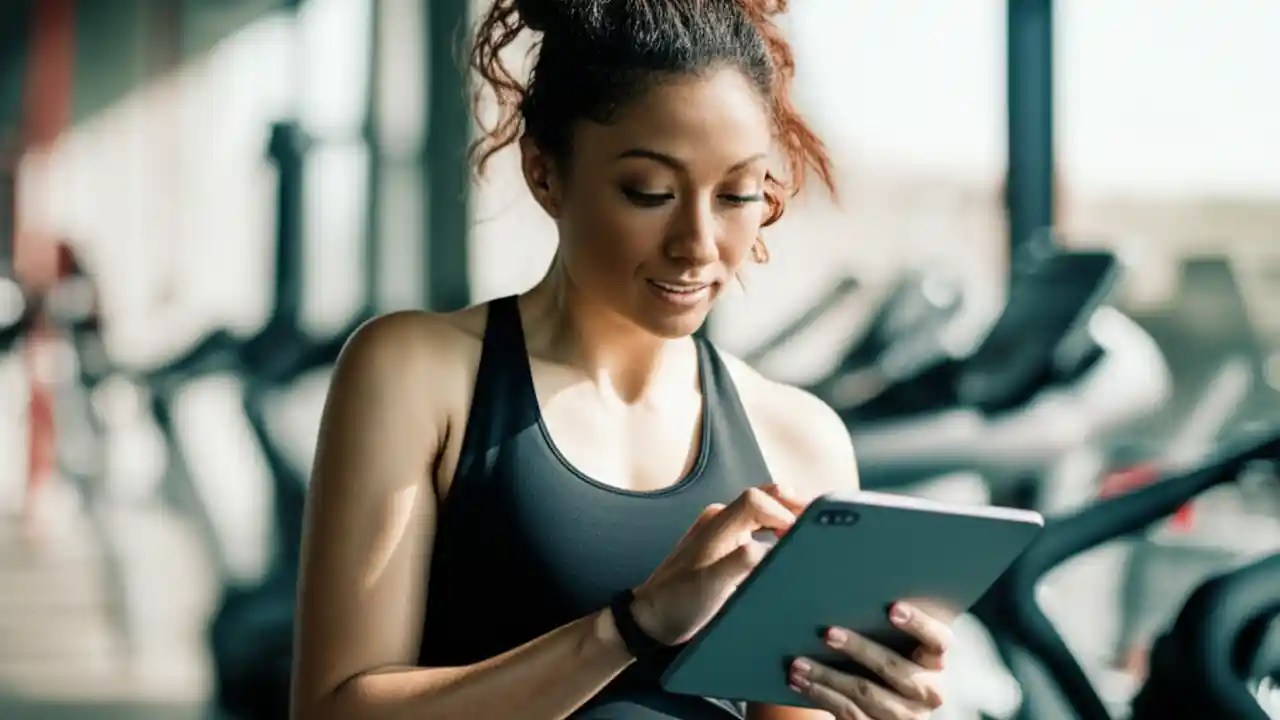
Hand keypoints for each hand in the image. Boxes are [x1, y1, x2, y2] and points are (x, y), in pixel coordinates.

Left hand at [629, 483, 809, 645]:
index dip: (784, 511)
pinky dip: (772, 528)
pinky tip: (782, 543)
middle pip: (762, 497)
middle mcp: (719, 520)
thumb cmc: (679, 601)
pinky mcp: (720, 545)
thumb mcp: (713, 584)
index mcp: (718, 524)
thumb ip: (742, 561)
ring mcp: (719, 531)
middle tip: (815, 520)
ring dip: (782, 514)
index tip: (800, 533)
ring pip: (758, 510)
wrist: (652, 617)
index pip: (758, 499)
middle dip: (790, 504)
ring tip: (803, 530)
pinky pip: (752, 525)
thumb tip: (770, 547)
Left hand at [788, 602, 950, 719]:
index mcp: (934, 661)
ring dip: (827, 676)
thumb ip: (887, 624)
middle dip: (858, 649)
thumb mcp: (895, 645)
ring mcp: (905, 715)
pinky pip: (848, 712)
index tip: (893, 608)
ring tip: (800, 663)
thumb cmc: (886, 659)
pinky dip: (820, 694)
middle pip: (893, 667)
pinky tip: (801, 682)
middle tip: (828, 633)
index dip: (918, 624)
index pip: (937, 640)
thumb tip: (850, 589)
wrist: (886, 708)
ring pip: (864, 692)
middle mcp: (928, 691)